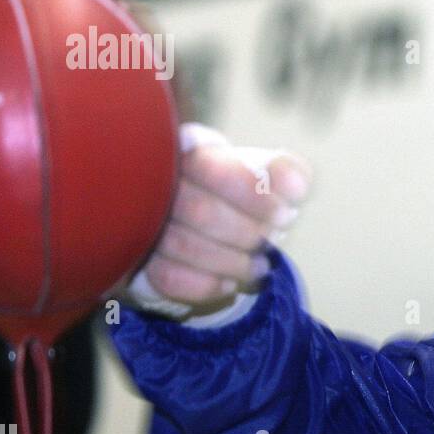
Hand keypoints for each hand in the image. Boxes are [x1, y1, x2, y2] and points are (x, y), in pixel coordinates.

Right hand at [115, 124, 311, 316]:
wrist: (199, 220)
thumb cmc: (233, 188)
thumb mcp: (262, 170)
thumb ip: (285, 170)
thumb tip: (296, 186)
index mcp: (185, 148)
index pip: (210, 167)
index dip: (253, 193)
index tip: (286, 213)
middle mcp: (153, 181)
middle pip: (198, 211)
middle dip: (247, 232)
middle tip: (274, 239)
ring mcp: (140, 221)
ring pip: (183, 246)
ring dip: (232, 261)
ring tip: (260, 265)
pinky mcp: (137, 258)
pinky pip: (167, 277)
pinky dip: (206, 284)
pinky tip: (229, 283)